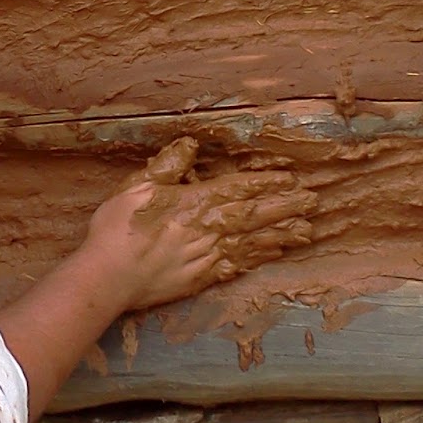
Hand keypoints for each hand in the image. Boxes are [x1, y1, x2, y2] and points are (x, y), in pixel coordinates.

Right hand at [0, 138, 317, 420]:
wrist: (107, 277)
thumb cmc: (118, 229)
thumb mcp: (138, 186)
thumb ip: (168, 165)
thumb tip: (191, 145)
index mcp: (195, 202)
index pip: (239, 188)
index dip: (267, 183)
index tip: (292, 179)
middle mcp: (209, 228)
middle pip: (256, 215)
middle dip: (286, 207)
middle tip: (314, 202)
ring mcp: (208, 255)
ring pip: (255, 242)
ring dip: (283, 235)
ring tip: (308, 230)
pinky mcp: (202, 278)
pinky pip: (239, 266)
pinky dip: (259, 258)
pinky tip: (274, 255)